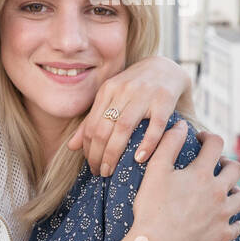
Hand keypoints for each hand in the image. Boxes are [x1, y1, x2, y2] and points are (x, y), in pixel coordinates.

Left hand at [67, 56, 190, 176]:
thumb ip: (93, 120)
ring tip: (111, 170)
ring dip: (114, 152)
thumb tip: (71, 146)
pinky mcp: (165, 99)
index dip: (88, 149)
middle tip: (100, 173)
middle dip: (98, 154)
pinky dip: (147, 143)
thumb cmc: (137, 88)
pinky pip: (155, 124)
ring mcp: (145, 94)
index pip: (91, 125)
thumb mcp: (112, 98)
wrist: (168, 67)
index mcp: (108, 90)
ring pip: (123, 126)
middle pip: (104, 128)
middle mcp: (124, 90)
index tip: (91, 166)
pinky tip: (140, 159)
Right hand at [127, 120, 239, 240]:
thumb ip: (169, 144)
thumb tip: (182, 125)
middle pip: (235, 169)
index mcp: (202, 174)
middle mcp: (218, 192)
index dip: (208, 137)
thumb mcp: (155, 171)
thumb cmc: (151, 208)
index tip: (201, 139)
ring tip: (224, 191)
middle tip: (215, 165)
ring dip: (235, 190)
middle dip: (226, 162)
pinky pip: (238, 225)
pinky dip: (234, 220)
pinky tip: (226, 218)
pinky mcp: (222, 236)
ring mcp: (223, 215)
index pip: (215, 144)